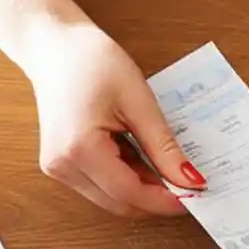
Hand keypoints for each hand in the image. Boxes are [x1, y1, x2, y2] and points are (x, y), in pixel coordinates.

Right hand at [28, 24, 205, 215]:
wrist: (54, 45)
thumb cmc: (91, 61)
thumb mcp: (138, 101)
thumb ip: (164, 147)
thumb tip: (189, 180)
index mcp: (80, 149)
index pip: (129, 194)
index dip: (165, 201)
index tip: (194, 195)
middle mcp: (63, 166)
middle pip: (119, 203)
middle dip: (154, 199)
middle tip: (186, 184)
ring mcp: (58, 167)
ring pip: (110, 198)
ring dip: (140, 189)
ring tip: (163, 164)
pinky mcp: (60, 164)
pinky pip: (99, 185)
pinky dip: (124, 178)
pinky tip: (139, 158)